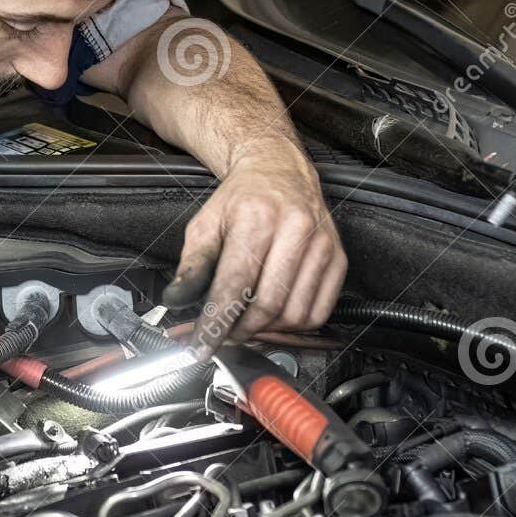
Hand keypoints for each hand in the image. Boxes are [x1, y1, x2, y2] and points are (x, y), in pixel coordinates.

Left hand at [162, 151, 345, 356]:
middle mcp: (295, 229)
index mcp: (257, 218)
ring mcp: (322, 245)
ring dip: (267, 331)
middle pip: (267, 304)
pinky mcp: (338, 258)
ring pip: (295, 314)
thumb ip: (192, 265)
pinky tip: (274, 318)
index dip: (216, 323)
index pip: (235, 285)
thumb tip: (177, 301)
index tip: (202, 345)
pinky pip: (318, 311)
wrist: (279, 171)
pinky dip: (294, 326)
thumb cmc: (242, 199)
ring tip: (246, 325)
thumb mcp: (205, 224)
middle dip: (240, 331)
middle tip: (223, 336)